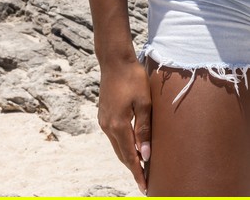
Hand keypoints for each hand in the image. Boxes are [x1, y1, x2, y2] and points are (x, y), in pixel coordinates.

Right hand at [96, 59, 152, 191]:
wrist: (115, 61)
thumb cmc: (134, 78)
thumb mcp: (144, 103)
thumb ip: (144, 130)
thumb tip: (145, 155)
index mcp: (118, 125)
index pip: (130, 156)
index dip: (138, 173)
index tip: (145, 187)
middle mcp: (107, 127)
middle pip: (122, 155)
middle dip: (133, 169)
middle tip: (146, 182)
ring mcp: (104, 121)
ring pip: (117, 147)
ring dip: (128, 158)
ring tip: (141, 169)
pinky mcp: (104, 115)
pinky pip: (114, 137)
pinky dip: (124, 146)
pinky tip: (132, 148)